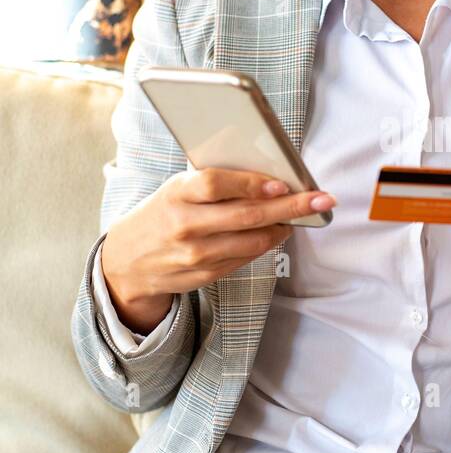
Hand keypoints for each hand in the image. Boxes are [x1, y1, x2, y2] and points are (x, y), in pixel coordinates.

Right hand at [101, 168, 336, 334]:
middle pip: (247, 215)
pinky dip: (264, 245)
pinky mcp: (204, 276)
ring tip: (299, 217)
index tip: (283, 184)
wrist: (126, 261)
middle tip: (321, 200)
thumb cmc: (161, 214)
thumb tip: (266, 176)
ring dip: (282, 228)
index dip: (253, 184)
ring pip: (252, 242)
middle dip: (290, 207)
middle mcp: (185, 226)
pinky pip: (244, 259)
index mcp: (176, 194)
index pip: (218, 185)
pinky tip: (275, 233)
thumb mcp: (176, 189)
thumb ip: (213, 183)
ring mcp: (194, 255)